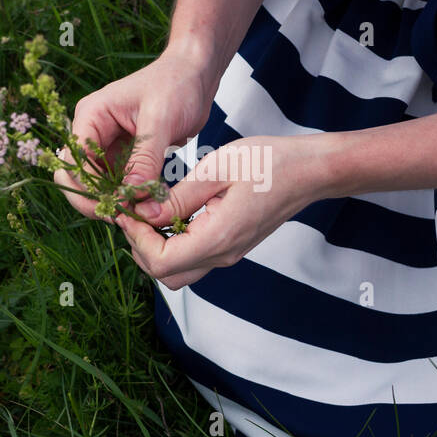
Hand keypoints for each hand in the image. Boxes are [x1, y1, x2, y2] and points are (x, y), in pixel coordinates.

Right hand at [54, 47, 217, 220]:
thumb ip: (145, 158)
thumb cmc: (177, 84)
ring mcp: (108, 144)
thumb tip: (131, 194)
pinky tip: (148, 203)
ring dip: (113, 201)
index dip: (90, 188)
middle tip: (122, 217)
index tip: (117, 206)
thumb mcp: (161, 120)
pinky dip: (129, 196)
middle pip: (76, 176)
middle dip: (94, 199)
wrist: (197, 74)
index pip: (75, 160)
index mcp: (91, 115)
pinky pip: (117, 183)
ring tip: (139, 213)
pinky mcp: (125, 155)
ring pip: (96, 184)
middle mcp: (93, 131)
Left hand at [116, 135, 326, 289]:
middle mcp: (223, 255)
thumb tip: (143, 213)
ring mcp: (228, 254)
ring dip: (156, 248)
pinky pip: (193, 257)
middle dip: (141, 247)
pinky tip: (169, 212)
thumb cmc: (268, 162)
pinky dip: (173, 243)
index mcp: (218, 238)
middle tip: (134, 212)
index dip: (136, 238)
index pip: (160, 261)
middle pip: (165, 275)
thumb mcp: (216, 169)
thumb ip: (178, 197)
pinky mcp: (231, 246)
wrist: (309, 171)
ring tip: (149, 211)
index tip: (127, 209)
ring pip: (178, 271)